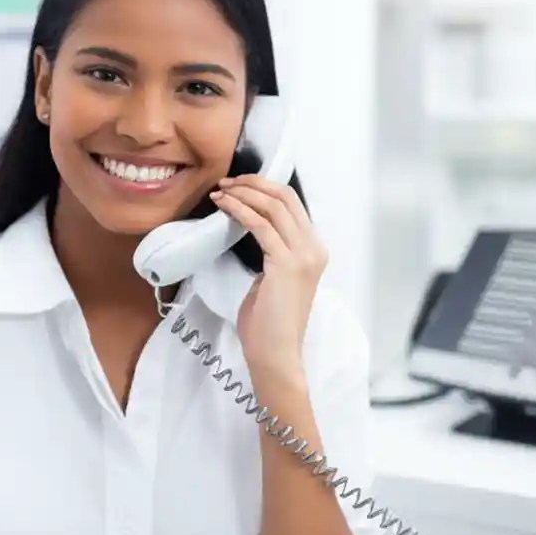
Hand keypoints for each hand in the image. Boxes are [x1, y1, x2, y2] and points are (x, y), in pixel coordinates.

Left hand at [209, 175, 326, 377]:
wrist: (275, 353)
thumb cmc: (268, 322)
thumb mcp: (272, 278)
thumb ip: (271, 252)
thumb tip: (251, 228)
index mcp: (314, 250)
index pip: (292, 204)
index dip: (264, 187)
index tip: (237, 184)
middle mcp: (315, 248)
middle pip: (285, 197)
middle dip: (254, 183)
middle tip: (227, 181)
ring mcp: (304, 255)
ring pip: (274, 206)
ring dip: (244, 193)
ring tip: (221, 191)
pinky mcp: (287, 264)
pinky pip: (260, 225)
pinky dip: (239, 210)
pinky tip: (223, 205)